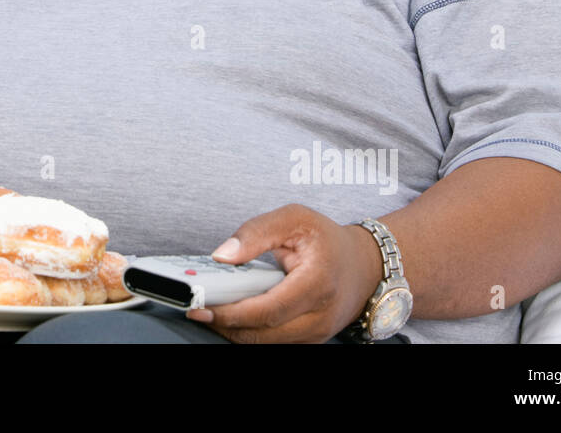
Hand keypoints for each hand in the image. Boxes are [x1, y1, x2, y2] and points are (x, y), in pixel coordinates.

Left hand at [187, 203, 385, 342]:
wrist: (363, 266)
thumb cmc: (327, 239)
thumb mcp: (294, 218)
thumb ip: (256, 231)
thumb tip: (222, 255)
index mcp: (317, 283)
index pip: (268, 310)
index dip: (231, 313)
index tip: (202, 306)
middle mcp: (320, 316)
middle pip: (263, 334)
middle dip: (225, 325)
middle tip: (197, 310)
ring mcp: (317, 333)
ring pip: (266, 343)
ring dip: (235, 330)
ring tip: (212, 310)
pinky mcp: (310, 339)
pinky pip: (273, 341)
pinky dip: (250, 330)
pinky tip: (234, 314)